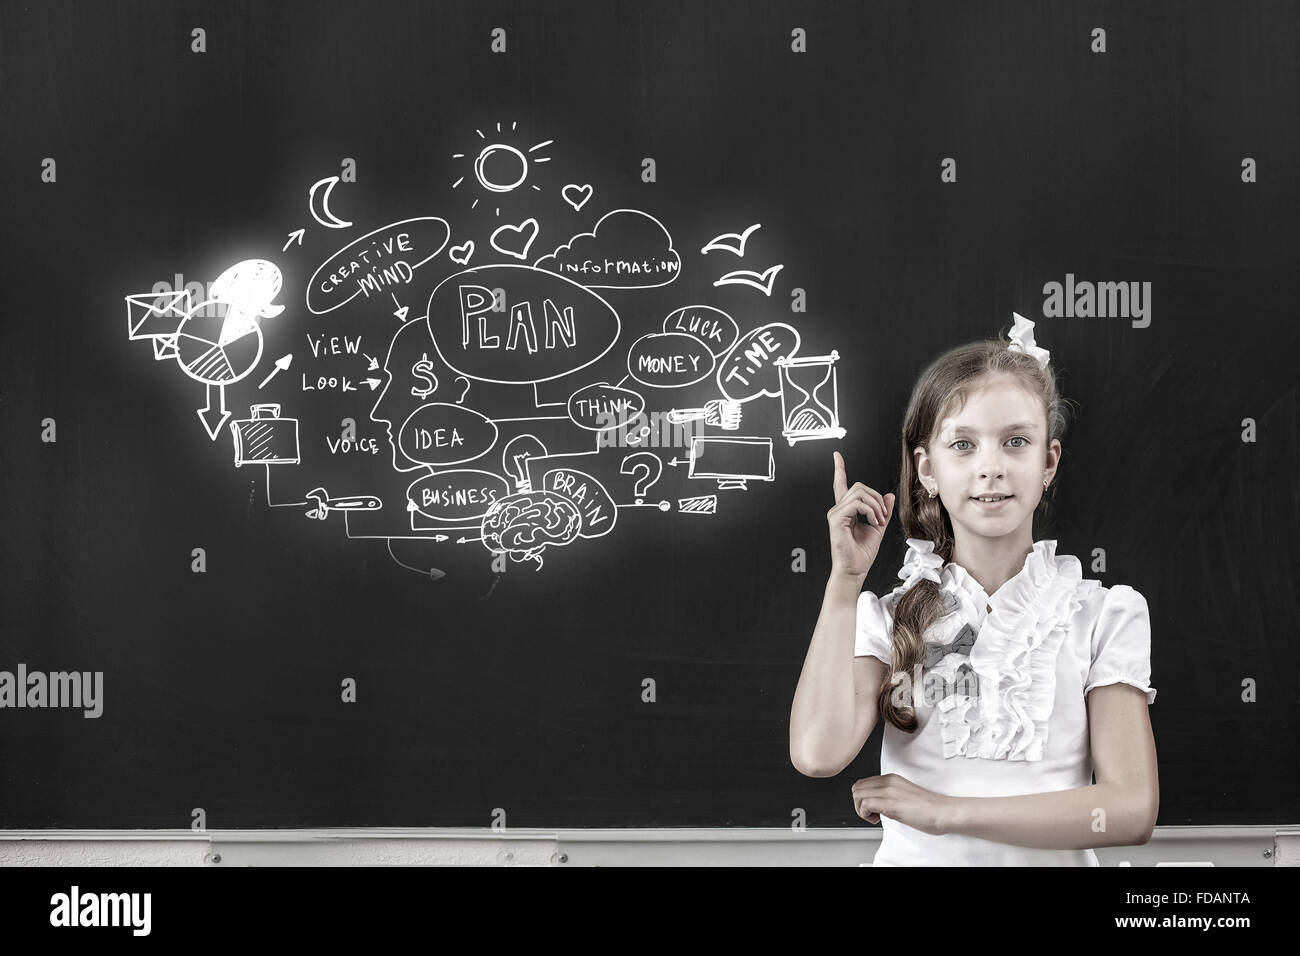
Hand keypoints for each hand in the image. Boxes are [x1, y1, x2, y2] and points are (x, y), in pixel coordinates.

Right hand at [828, 451, 893, 579]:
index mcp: (846, 511)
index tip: (837, 456)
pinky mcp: (836, 519)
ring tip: (880, 521)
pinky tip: (874, 522)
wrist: (854, 570)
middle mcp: (838, 510)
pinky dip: (871, 510)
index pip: (841, 485)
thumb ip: (883, 511)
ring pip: (859, 493)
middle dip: (876, 497)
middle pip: (859, 487)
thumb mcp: (878, 528)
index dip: (839, 469)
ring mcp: (835, 513)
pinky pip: (857, 503)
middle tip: (883, 516)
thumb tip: (889, 495)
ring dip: (876, 505)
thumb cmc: (862, 553)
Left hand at [852, 773, 952, 834]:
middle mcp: (888, 781)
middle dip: (859, 803)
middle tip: (872, 814)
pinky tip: (878, 820)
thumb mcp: (904, 795)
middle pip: (856, 788)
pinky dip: (865, 814)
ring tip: (875, 817)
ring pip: (857, 795)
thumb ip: (889, 796)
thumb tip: (876, 805)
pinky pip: (864, 804)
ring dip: (861, 810)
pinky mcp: (890, 803)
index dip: (863, 798)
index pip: (863, 783)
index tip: (873, 809)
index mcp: (891, 778)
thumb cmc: (929, 808)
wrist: (943, 812)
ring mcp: (888, 791)